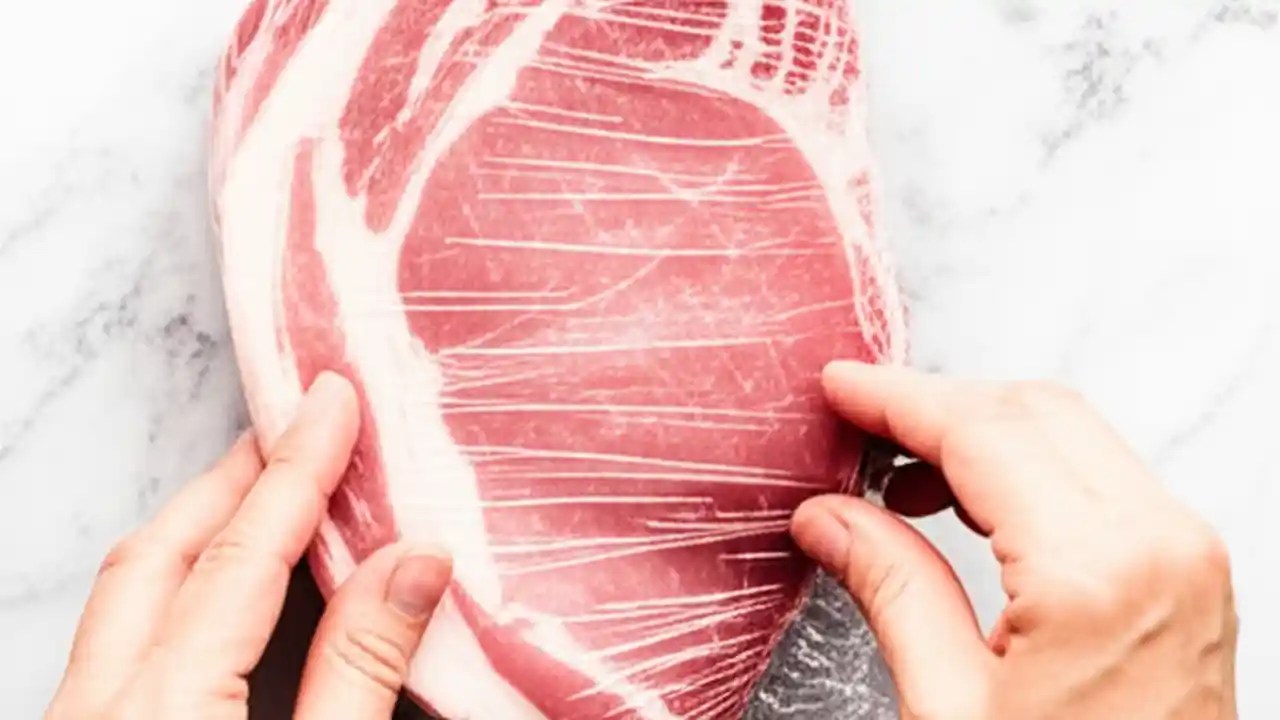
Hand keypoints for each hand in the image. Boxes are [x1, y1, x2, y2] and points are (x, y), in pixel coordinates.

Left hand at [46, 373, 452, 719]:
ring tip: (269, 486)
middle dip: (233, 478)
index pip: (241, 553)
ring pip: (129, 588)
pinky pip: (119, 633)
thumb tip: (415, 561)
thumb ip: (361, 668)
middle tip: (299, 429)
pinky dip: (178, 578)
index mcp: (164, 705)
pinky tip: (226, 584)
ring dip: (199, 524)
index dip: (296, 470)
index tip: (334, 401)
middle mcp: (102, 704)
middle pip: (160, 552)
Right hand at [792, 363, 1237, 719]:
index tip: (842, 387)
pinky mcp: (1189, 575)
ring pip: (1071, 433)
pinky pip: (1100, 478)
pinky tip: (967, 503)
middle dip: (939, 403)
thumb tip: (829, 517)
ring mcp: (1186, 555)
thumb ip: (890, 586)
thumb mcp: (948, 707)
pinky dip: (1027, 468)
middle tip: (860, 422)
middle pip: (1034, 410)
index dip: (898, 397)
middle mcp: (1160, 544)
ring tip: (900, 471)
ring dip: (982, 432)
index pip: (983, 431)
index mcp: (1095, 571)